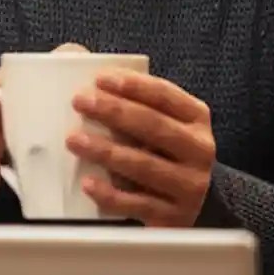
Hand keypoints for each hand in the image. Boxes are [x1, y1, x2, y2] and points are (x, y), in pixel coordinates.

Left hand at [66, 71, 215, 226]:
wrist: (188, 201)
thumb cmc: (160, 149)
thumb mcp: (159, 119)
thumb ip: (129, 95)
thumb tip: (75, 56)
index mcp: (196, 117)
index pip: (165, 95)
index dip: (133, 85)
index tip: (99, 78)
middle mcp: (200, 149)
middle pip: (154, 126)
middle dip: (114, 112)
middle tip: (80, 102)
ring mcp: (190, 186)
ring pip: (144, 165)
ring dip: (106, 151)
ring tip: (73, 140)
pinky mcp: (174, 217)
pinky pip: (138, 204)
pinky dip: (111, 195)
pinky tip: (87, 183)